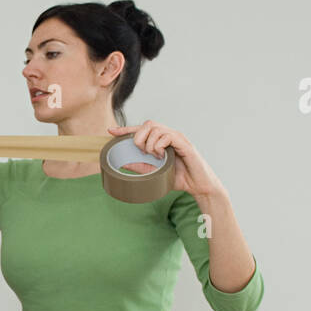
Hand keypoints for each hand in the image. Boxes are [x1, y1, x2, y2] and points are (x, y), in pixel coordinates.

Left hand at [107, 120, 224, 199]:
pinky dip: (160, 145)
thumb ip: (141, 167)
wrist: (199, 186)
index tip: (111, 131)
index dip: (126, 129)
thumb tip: (123, 164)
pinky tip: (161, 156)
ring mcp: (177, 138)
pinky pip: (168, 136)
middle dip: (138, 136)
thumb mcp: (155, 173)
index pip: (141, 129)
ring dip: (149, 143)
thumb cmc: (179, 178)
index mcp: (161, 140)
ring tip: (154, 156)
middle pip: (148, 124)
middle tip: (140, 151)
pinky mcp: (185, 144)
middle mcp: (169, 136)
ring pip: (156, 129)